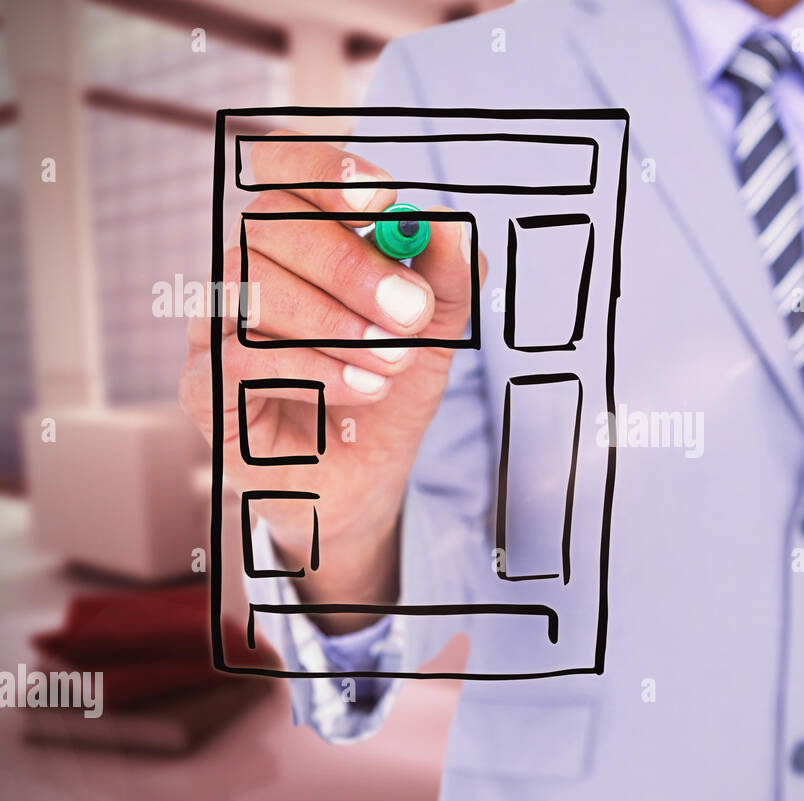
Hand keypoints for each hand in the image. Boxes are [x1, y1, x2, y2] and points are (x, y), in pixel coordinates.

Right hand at [179, 133, 486, 629]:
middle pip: (268, 226)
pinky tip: (363, 387)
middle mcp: (247, 270)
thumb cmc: (386, 388)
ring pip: (252, 289)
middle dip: (352, 266)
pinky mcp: (203, 385)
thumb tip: (452, 225)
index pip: (284, 173)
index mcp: (299, 240)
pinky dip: (311, 369)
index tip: (382, 198)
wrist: (365, 477)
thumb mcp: (434, 332)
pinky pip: (239, 358)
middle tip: (411, 311)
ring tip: (394, 362)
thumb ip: (447, 279)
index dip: (323, 172)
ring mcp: (216, 325)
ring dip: (336, 324)